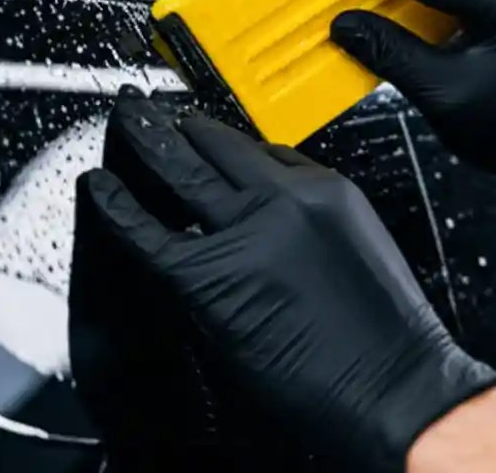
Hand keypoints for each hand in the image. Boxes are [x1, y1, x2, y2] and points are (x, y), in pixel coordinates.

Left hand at [76, 94, 495, 471]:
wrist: (395, 387)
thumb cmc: (388, 338)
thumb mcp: (359, 251)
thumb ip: (311, 222)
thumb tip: (269, 215)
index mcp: (324, 189)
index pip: (261, 147)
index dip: (223, 140)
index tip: (204, 135)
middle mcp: (282, 197)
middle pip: (215, 144)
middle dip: (177, 123)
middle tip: (151, 108)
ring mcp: (243, 231)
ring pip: (179, 171)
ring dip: (146, 140)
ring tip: (126, 121)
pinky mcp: (209, 274)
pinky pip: (148, 229)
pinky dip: (117, 205)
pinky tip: (100, 187)